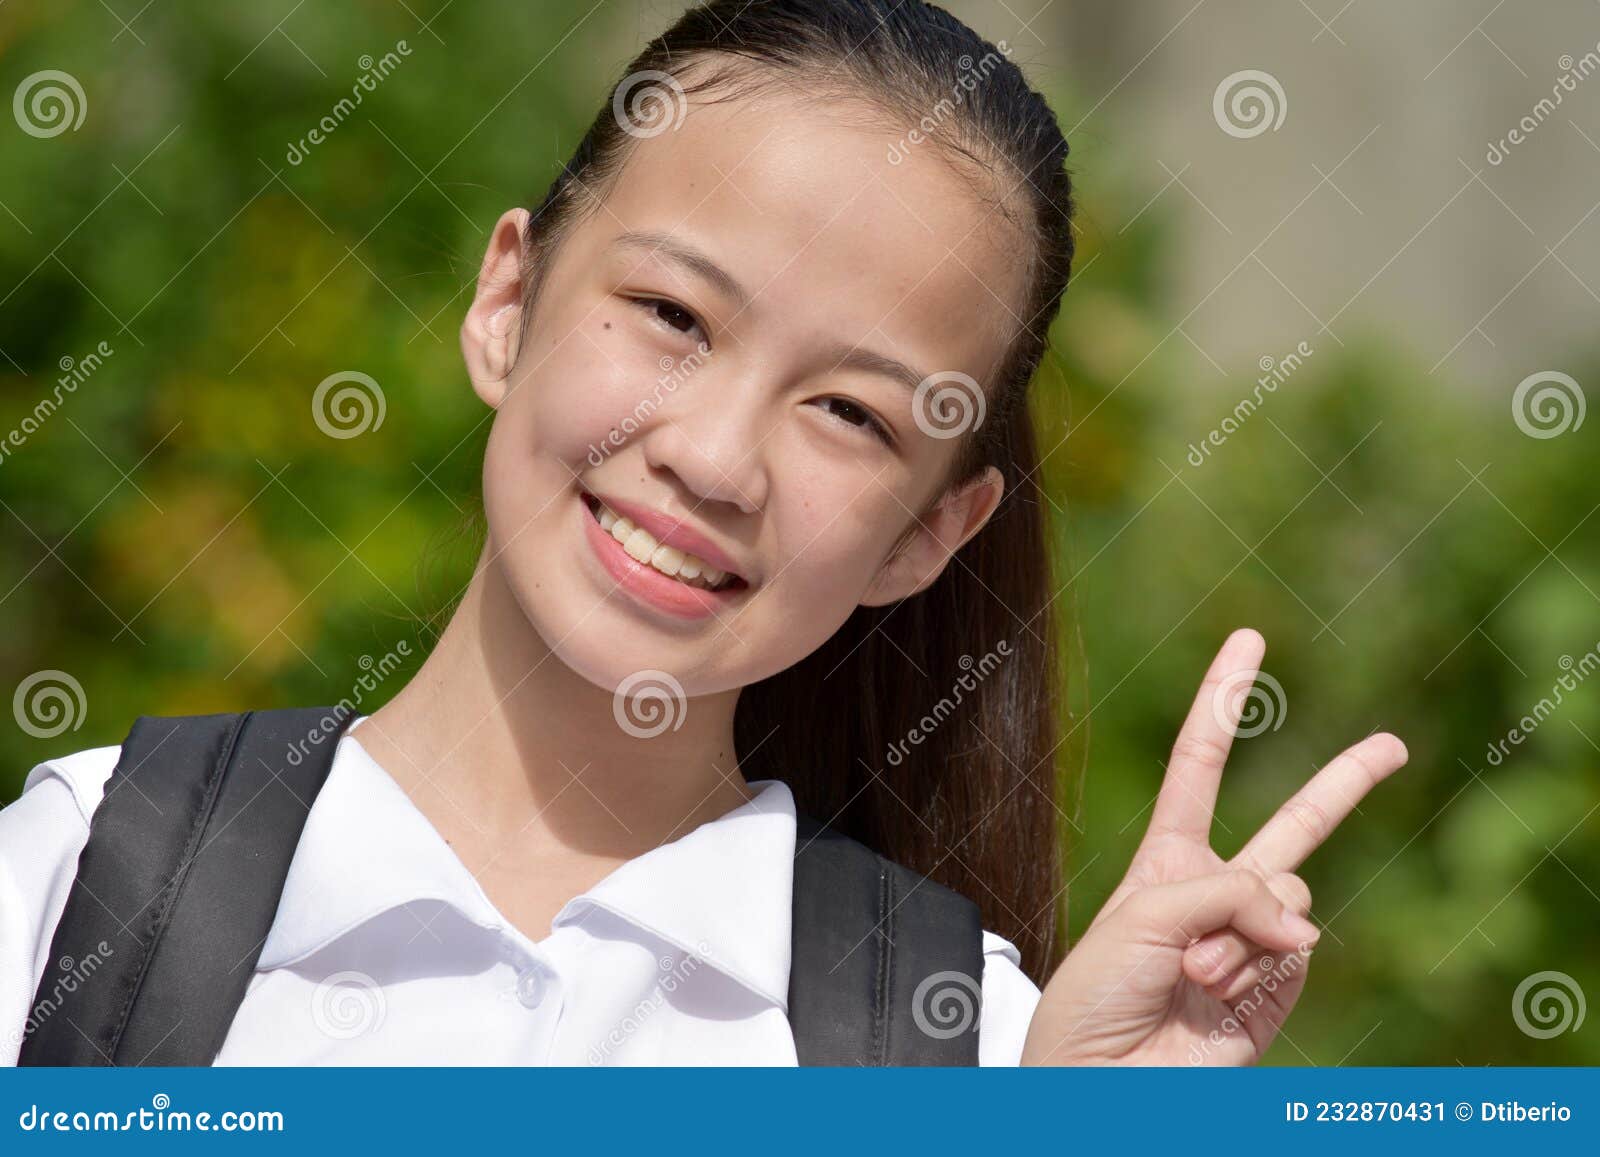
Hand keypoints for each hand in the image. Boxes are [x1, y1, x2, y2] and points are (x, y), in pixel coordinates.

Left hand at [1021, 628, 1408, 1065]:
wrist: (1101, 1081)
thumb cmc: (1097, 992)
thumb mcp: (1144, 910)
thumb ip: (1231, 891)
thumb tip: (1304, 926)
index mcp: (1168, 858)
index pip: (1201, 764)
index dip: (1224, 701)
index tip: (1249, 640)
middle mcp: (1215, 892)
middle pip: (1295, 826)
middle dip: (1345, 785)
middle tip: (1394, 746)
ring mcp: (1252, 941)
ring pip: (1290, 894)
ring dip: (1241, 929)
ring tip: (1193, 970)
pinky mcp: (1276, 989)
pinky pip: (1295, 950)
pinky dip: (1259, 965)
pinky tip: (1217, 993)